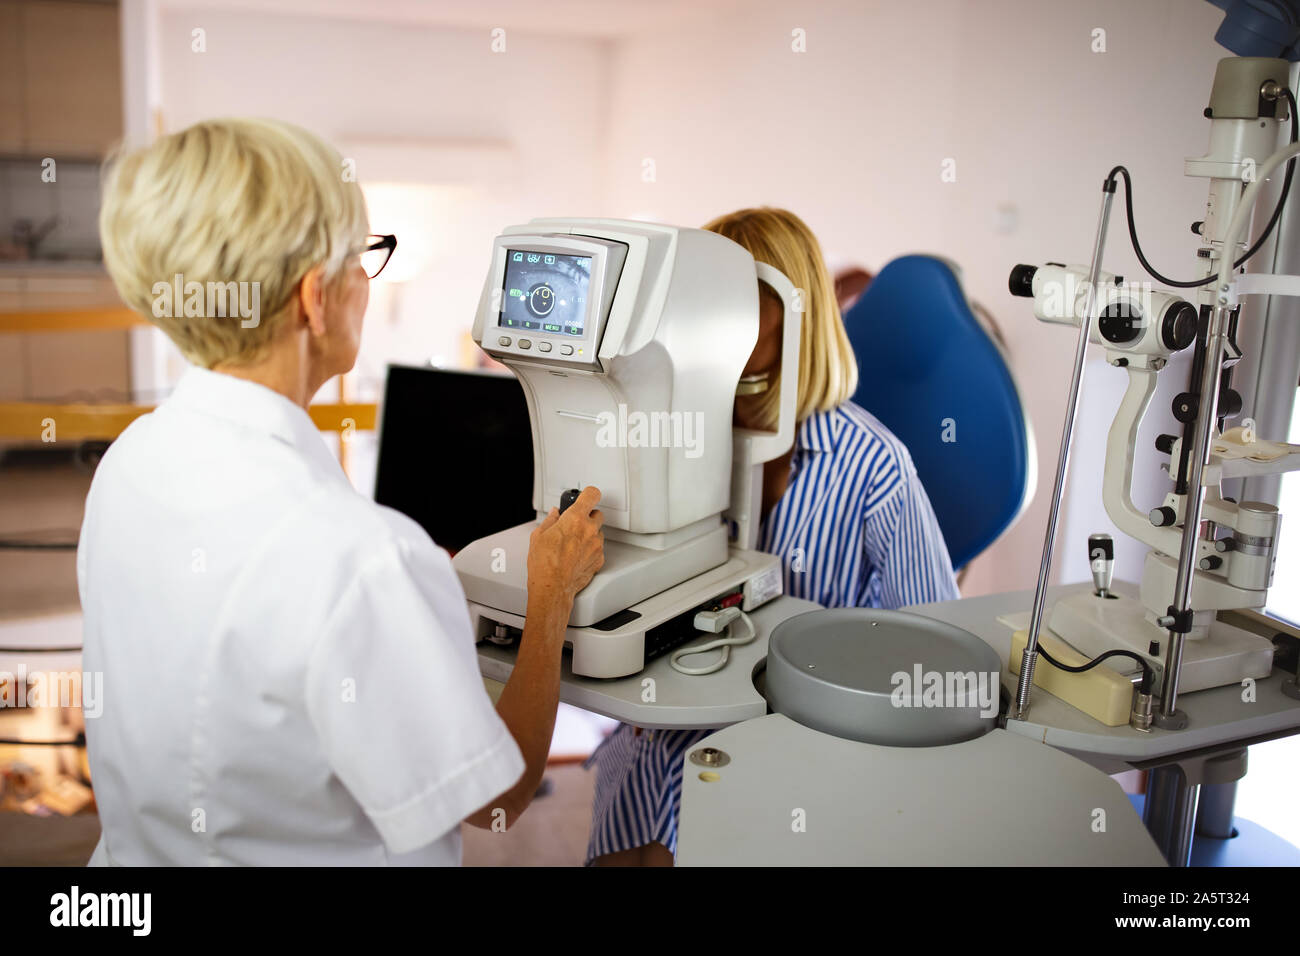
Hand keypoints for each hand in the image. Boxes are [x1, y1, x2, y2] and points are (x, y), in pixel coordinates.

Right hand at [527, 486, 604, 603]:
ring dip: (589, 534)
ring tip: (573, 544)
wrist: (553, 588)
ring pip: (598, 532)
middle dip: (588, 516)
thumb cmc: (544, 564)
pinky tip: (577, 556)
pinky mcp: (599, 559)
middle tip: (575, 524)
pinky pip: (598, 548)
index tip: (586, 496)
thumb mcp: (539, 536)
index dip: (589, 494)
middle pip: (598, 514)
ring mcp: (596, 545)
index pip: (592, 494)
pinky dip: (590, 550)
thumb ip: (550, 520)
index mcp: (574, 519)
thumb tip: (554, 514)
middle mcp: (589, 530)